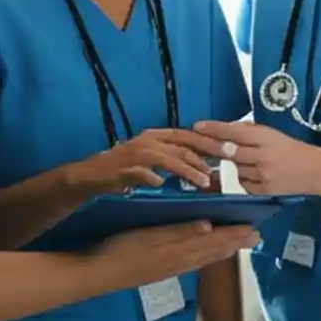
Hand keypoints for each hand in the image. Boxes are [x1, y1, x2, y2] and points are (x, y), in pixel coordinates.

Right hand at [68, 129, 226, 195]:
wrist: (93, 174)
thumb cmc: (126, 167)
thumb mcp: (152, 157)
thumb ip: (174, 156)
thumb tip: (203, 162)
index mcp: (157, 135)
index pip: (189, 135)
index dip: (209, 142)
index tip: (228, 151)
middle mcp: (150, 139)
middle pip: (184, 144)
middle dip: (205, 155)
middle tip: (222, 168)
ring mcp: (137, 153)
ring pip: (169, 158)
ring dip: (188, 170)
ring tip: (204, 182)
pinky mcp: (126, 168)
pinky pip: (145, 172)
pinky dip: (155, 178)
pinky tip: (164, 185)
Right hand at [91, 221, 258, 290]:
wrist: (99, 272)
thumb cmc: (123, 248)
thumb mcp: (151, 234)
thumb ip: (180, 231)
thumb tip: (209, 225)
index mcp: (180, 251)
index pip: (215, 241)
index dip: (235, 235)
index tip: (254, 228)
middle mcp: (181, 261)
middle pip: (214, 251)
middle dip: (235, 242)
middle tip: (255, 236)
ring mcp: (171, 267)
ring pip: (205, 257)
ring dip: (223, 249)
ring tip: (238, 243)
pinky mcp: (162, 269)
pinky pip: (193, 261)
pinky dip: (207, 254)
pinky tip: (206, 252)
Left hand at [195, 120, 320, 195]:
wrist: (314, 171)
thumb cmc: (292, 149)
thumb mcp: (272, 134)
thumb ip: (250, 133)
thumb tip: (226, 130)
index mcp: (265, 138)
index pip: (233, 132)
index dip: (214, 129)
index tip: (197, 126)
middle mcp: (261, 156)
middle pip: (228, 152)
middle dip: (208, 146)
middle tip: (193, 142)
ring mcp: (261, 175)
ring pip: (233, 169)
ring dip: (229, 165)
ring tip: (232, 160)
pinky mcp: (262, 190)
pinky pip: (242, 184)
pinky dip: (240, 178)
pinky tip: (248, 174)